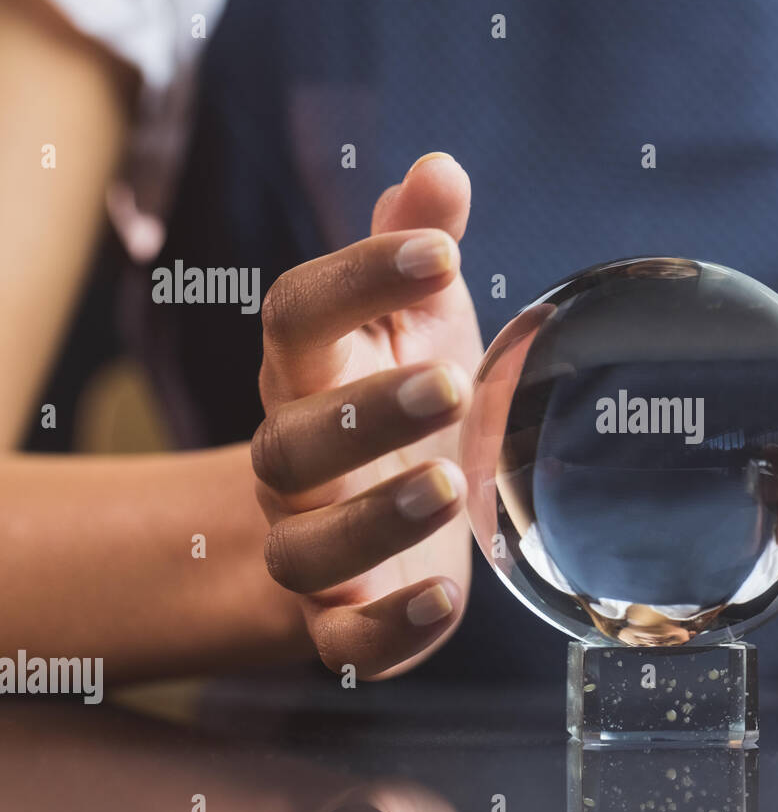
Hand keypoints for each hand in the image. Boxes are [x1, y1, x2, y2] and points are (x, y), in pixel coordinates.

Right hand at [252, 153, 482, 678]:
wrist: (363, 526)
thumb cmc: (397, 402)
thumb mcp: (417, 325)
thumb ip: (418, 252)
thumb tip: (440, 169)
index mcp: (310, 376)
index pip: (299, 316)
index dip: (357, 278)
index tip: (439, 251)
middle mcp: (295, 462)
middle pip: (295, 438)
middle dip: (367, 411)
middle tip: (448, 381)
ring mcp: (312, 546)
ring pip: (307, 546)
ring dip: (373, 516)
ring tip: (448, 481)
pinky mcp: (344, 623)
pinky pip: (345, 642)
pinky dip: (387, 627)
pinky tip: (445, 596)